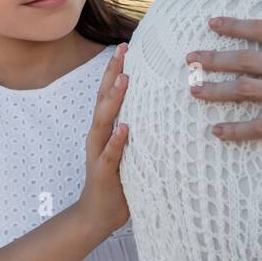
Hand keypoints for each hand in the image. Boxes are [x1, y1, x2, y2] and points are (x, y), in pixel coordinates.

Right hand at [76, 43, 131, 236]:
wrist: (98, 214)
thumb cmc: (119, 180)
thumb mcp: (131, 149)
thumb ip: (140, 130)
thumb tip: (163, 109)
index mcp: (105, 128)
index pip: (109, 93)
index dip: (115, 69)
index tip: (125, 46)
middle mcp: (98, 135)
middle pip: (103, 98)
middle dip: (112, 73)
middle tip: (123, 50)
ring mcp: (98, 152)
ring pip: (104, 120)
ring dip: (114, 99)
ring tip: (125, 79)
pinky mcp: (103, 172)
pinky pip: (110, 154)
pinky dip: (116, 140)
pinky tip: (124, 129)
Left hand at [185, 0, 261, 157]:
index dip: (234, 25)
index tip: (212, 24)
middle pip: (245, 59)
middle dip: (214, 57)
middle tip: (190, 58)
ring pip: (246, 90)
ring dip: (216, 90)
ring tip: (194, 90)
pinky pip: (261, 127)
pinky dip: (237, 130)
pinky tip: (218, 132)